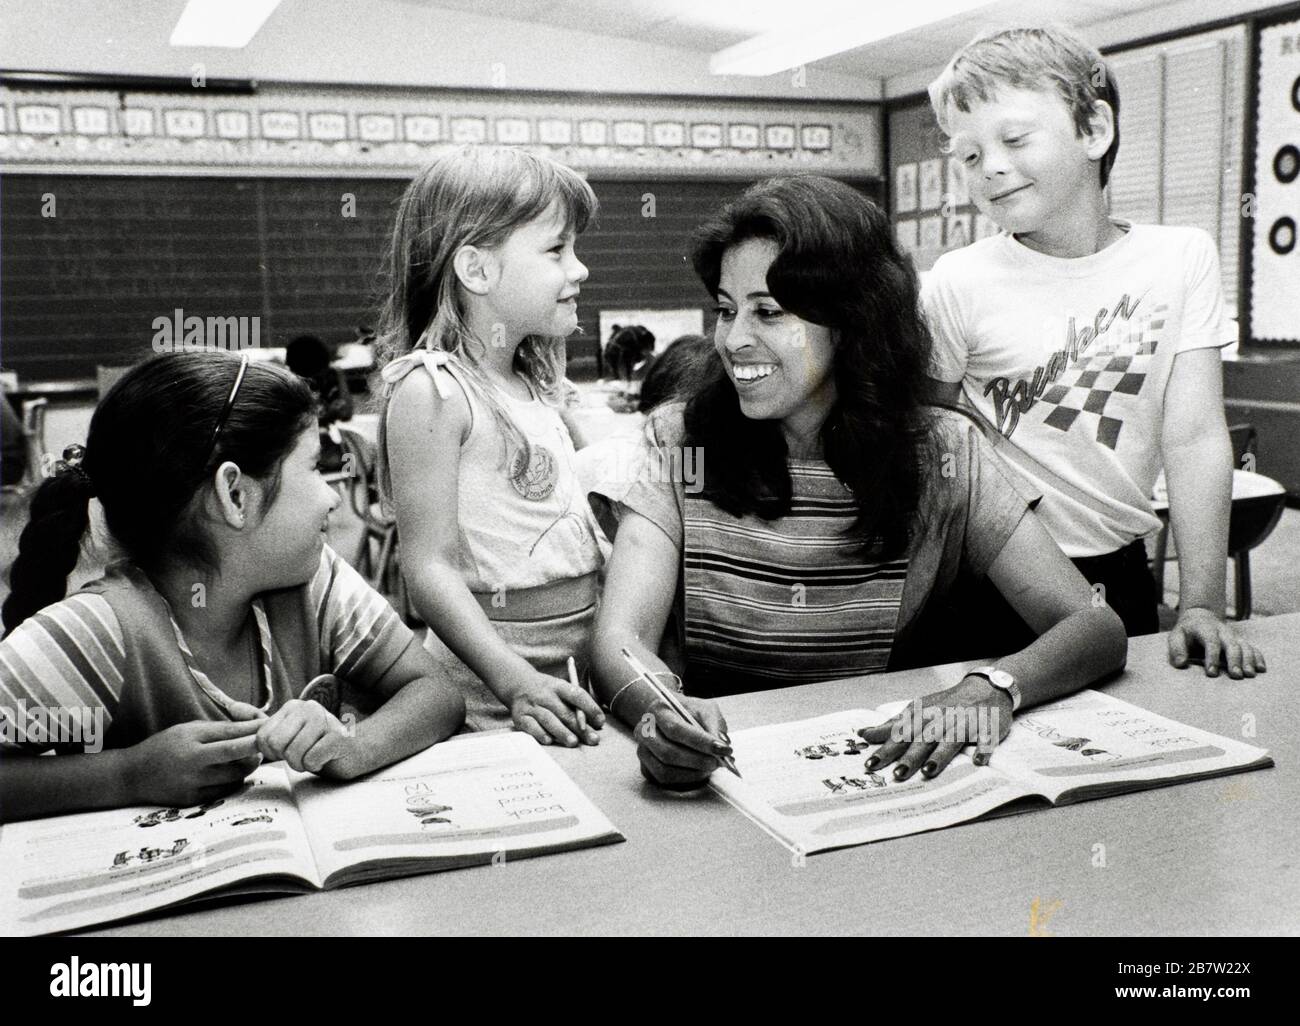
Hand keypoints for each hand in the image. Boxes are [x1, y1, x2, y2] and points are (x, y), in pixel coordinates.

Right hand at [125, 719, 262, 806]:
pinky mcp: (191, 800)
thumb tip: (252, 729)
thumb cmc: (165, 747)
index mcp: (190, 738)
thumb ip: (218, 730)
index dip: (252, 731)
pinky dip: (232, 782)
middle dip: (255, 748)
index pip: (228, 733)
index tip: (270, 727)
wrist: (132, 776)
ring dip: (246, 767)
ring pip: (233, 775)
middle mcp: (191, 761)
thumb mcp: (188, 730)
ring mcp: (191, 783)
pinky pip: (223, 791)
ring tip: (250, 759)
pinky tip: (233, 774)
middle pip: (233, 753)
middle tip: (268, 744)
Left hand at [256, 699, 358, 777]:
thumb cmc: (317, 746)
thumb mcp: (288, 733)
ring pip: (293, 754)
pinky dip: (316, 765)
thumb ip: (262, 724)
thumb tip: (232, 708)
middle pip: (276, 744)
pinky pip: (311, 759)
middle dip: (287, 758)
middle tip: (303, 754)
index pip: (263, 737)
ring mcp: (325, 720)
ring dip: (302, 764)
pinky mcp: (338, 737)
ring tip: (314, 756)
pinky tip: (325, 758)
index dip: (272, 752)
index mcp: (292, 707)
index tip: (289, 749)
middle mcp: (308, 707)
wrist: (355, 751)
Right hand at [506, 670, 604, 746]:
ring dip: (562, 731)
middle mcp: (545, 695)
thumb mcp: (561, 689)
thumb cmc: (548, 691)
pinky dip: (540, 733)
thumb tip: (597, 722)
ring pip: (548, 719)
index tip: (600, 721)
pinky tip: (549, 741)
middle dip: (580, 727)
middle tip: (592, 739)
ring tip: (573, 742)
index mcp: (558, 686)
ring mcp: (532, 706)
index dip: (590, 708)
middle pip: (564, 712)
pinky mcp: (520, 717)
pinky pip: (531, 726)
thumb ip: (577, 703)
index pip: (577, 695)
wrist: (518, 684)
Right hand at [634, 695, 729, 790]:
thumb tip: (722, 745)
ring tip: (710, 767)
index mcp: (658, 710)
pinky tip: (699, 771)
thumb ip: (714, 725)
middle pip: (668, 753)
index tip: (722, 749)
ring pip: (665, 771)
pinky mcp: (646, 767)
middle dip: (698, 761)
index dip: (700, 742)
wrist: (673, 718)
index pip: (676, 729)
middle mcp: (644, 730)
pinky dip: (686, 779)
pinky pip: (664, 780)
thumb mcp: (705, 709)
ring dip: (692, 773)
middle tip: (718, 762)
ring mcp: (643, 750)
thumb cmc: (690, 713)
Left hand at [856, 675, 1013, 779]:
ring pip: (950, 739)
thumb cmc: (946, 704)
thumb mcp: (916, 710)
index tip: (871, 764)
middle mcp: (941, 719)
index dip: (886, 749)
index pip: (901, 734)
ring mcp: (964, 722)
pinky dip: (983, 749)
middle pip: (923, 739)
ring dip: (940, 755)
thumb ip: (892, 725)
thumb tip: (864, 733)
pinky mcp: (987, 726)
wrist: (984, 687)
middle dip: (910, 756)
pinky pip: (986, 739)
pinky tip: (978, 761)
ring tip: (929, 771)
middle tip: (898, 774)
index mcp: (923, 716)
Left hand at [1168, 608, 1265, 678]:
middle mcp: (1222, 631)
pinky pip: (1252, 648)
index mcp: (1205, 629)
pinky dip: (1258, 657)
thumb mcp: (1176, 636)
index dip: (1212, 657)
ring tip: (1249, 675)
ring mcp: (1233, 636)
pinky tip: (1261, 669)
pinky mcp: (1241, 642)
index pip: (1211, 642)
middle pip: (1231, 644)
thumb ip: (1177, 649)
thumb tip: (1181, 663)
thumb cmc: (1186, 633)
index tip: (1212, 673)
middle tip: (1236, 675)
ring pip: (1244, 646)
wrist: (1201, 617)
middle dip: (1234, 660)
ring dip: (1248, 660)